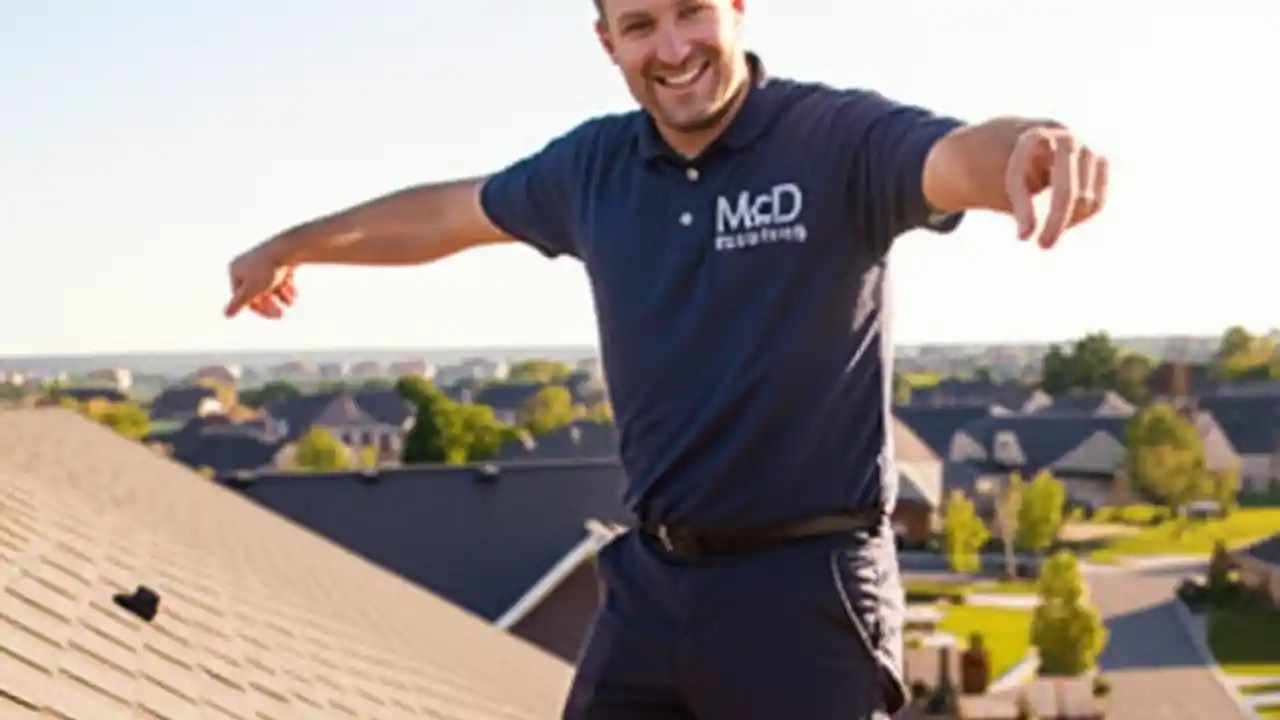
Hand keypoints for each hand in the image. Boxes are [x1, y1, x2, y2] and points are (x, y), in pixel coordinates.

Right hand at [224, 243, 297, 318]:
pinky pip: (279, 277)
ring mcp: (262, 260)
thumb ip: (238, 303)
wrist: (288, 248)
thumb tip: (225, 315)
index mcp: (235, 269)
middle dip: (271, 304)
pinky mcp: (277, 258)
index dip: (260, 309)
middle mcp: (246, 263)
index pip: (243, 296)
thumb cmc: (268, 270)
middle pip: (257, 291)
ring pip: (270, 285)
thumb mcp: (251, 290)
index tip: (276, 316)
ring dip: (280, 297)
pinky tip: (295, 294)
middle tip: (282, 314)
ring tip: (291, 302)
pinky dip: (286, 287)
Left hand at [1005, 125, 1107, 248]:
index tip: (1023, 238)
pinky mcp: (1103, 163)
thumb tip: (1024, 237)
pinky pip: (1098, 202)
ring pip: (1088, 201)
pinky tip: (1063, 220)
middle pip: (1071, 194)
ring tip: (1048, 229)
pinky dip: (1081, 217)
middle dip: (1057, 222)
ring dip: (1069, 221)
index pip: (1041, 180)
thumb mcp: (1013, 183)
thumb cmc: (1021, 165)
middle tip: (1043, 246)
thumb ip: (1020, 206)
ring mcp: (1091, 151)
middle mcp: (1070, 140)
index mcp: (1041, 138)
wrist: (1039, 142)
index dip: (1039, 211)